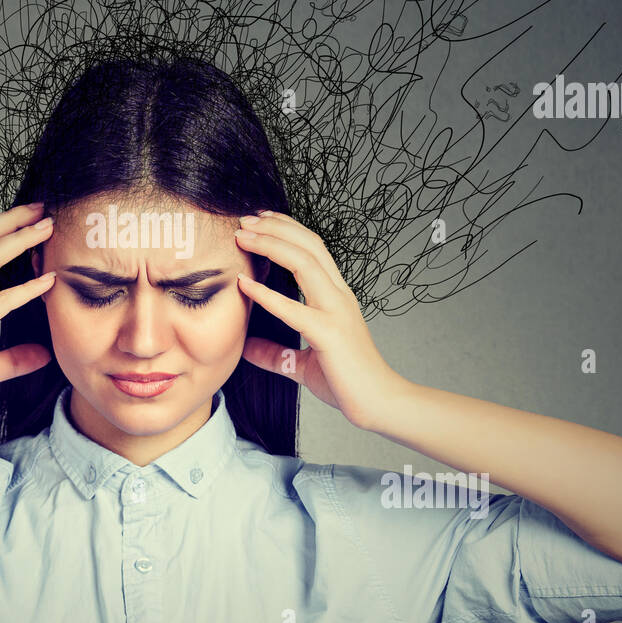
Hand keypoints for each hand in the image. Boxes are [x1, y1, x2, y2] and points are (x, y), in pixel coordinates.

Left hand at [234, 211, 404, 429]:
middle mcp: (339, 296)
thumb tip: (246, 348)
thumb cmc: (346, 382)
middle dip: (275, 226)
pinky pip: (294, 309)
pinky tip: (244, 284)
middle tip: (244, 218)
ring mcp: (336, 312)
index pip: (313, 248)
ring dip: (271, 244)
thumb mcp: (302, 365)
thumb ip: (276, 354)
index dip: (286, 229)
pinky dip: (266, 293)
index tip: (259, 220)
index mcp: (336, 296)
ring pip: (305, 262)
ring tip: (242, 236)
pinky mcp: (329, 335)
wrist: (379, 404)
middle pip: (309, 245)